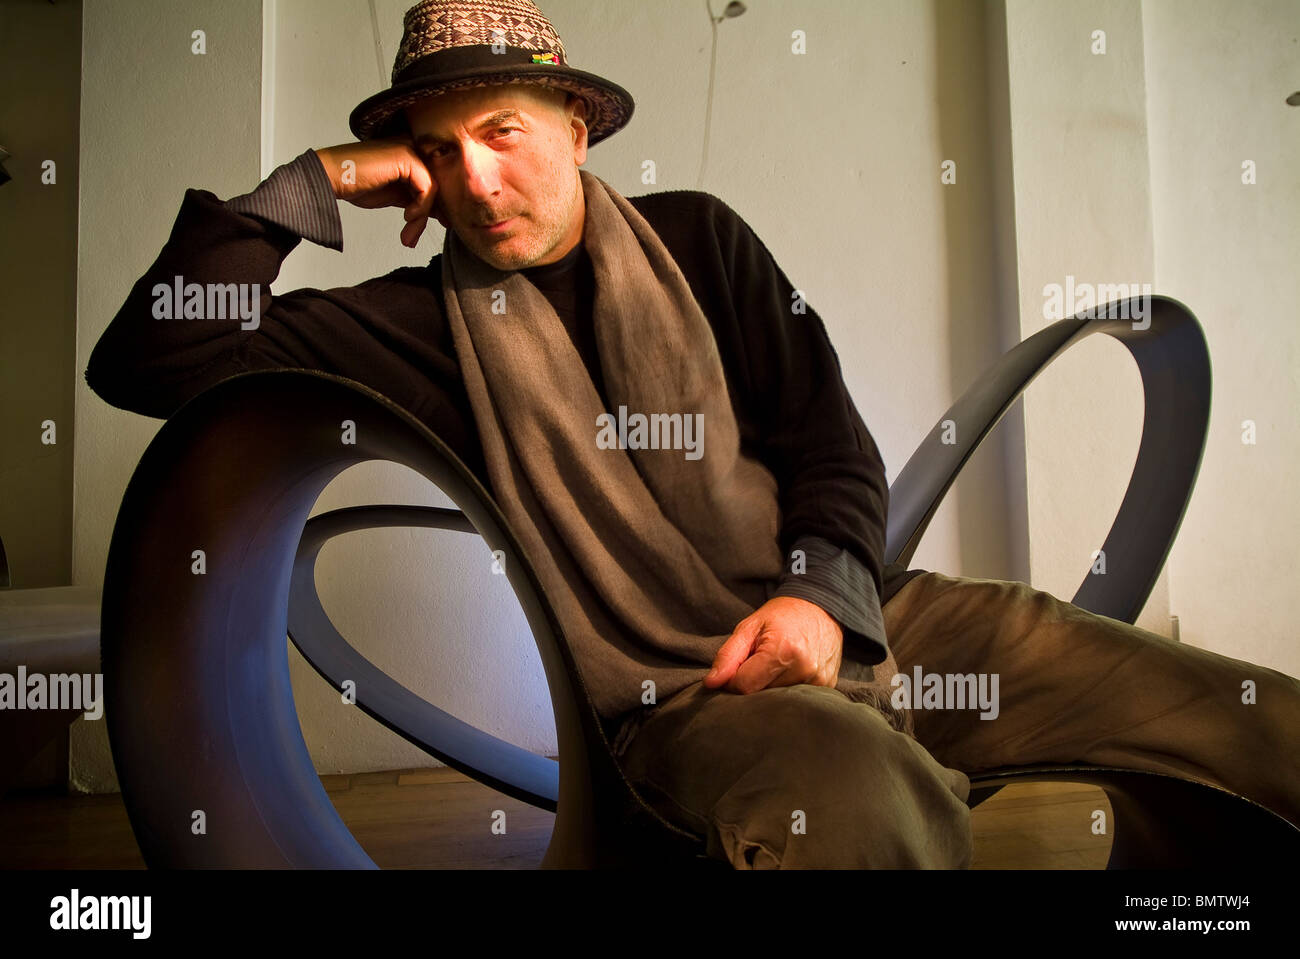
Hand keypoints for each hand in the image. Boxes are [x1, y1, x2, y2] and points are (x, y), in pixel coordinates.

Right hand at [315, 138, 446, 247]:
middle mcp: (413, 147)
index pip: (435, 182)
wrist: (331, 178)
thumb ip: (417, 199)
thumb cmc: (357, 185)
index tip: (431, 228)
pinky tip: (406, 216)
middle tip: (415, 237)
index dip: (436, 208)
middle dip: (429, 216)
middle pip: (437, 186)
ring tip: (408, 234)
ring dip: (421, 218)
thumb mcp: (396, 195)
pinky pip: (426, 188)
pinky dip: (420, 208)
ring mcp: (410, 149)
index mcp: (412, 154)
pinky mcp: (406, 157)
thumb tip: (442, 213)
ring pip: (433, 190)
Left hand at [703, 596, 842, 693]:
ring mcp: (819, 680)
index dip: (733, 680)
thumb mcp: (749, 627)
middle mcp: (804, 669)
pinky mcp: (827, 687)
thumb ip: (728, 656)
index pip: (744, 686)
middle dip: (753, 684)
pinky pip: (795, 697)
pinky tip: (790, 670)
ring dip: (769, 687)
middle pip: (761, 696)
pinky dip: (786, 688)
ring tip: (776, 664)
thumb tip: (711, 684)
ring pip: (777, 700)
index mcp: (783, 650)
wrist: (822, 608)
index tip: (738, 667)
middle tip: (758, 663)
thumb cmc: (782, 615)